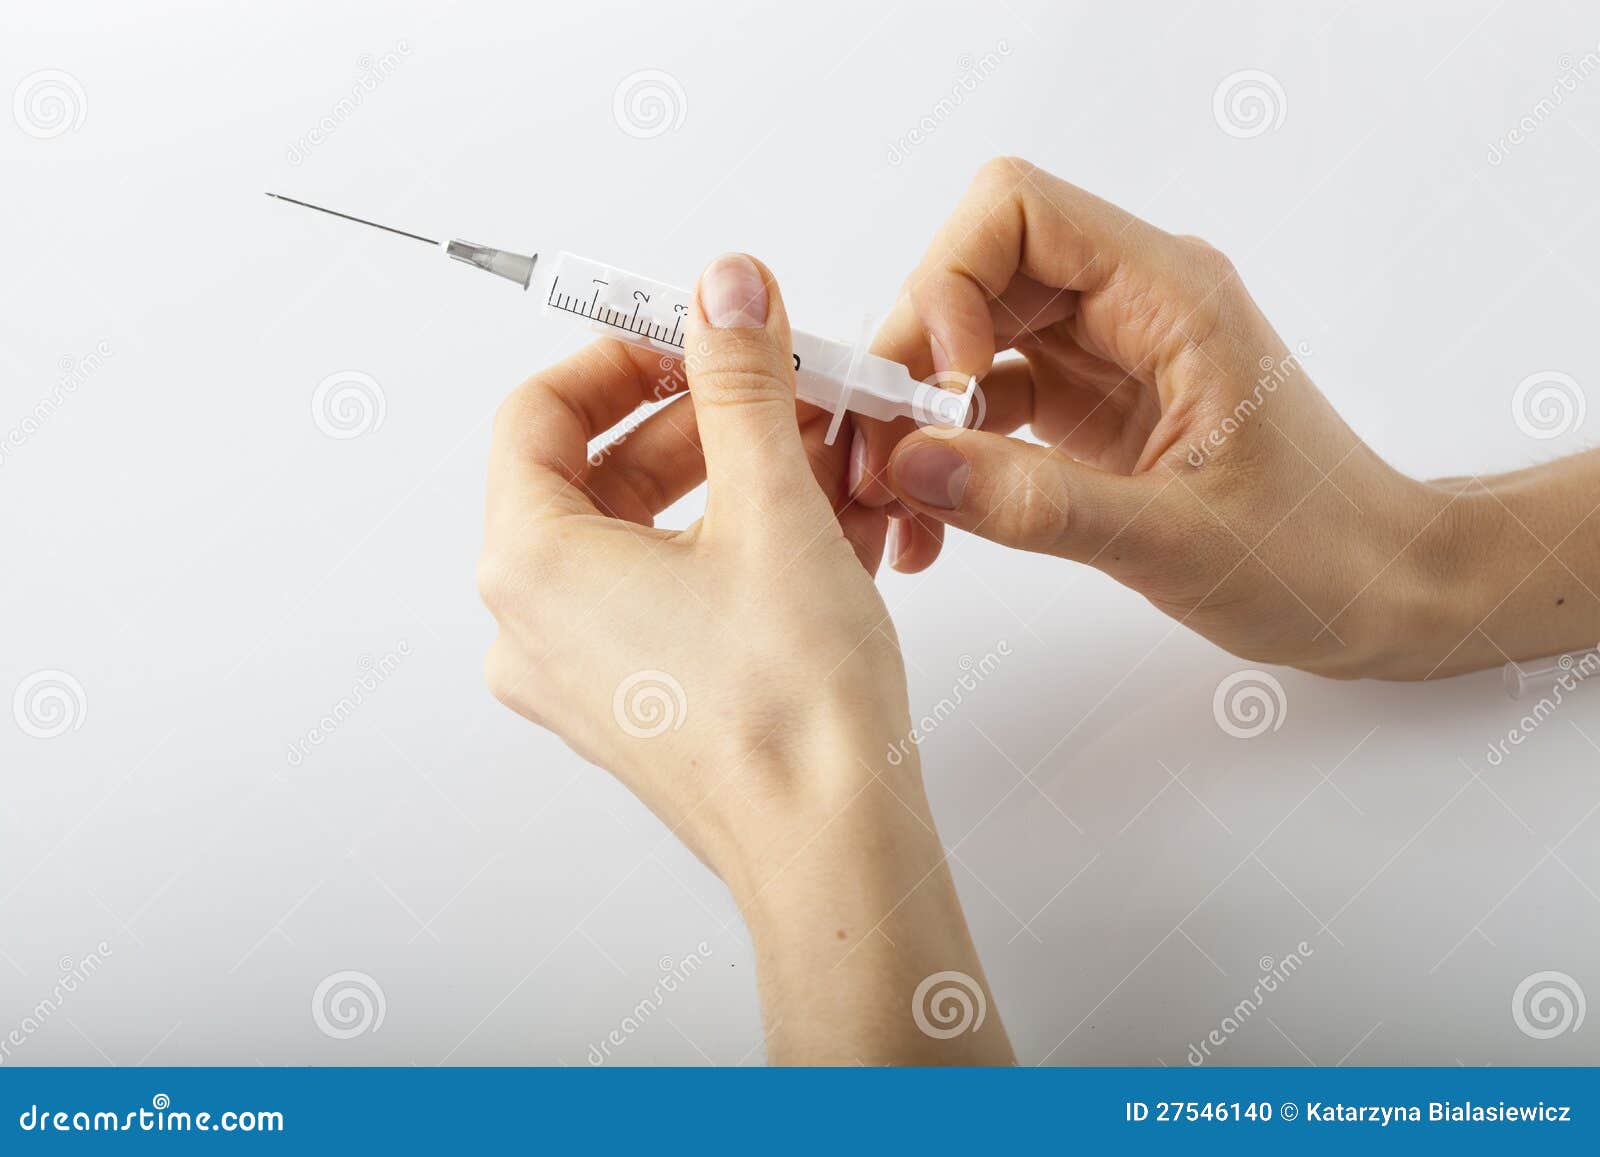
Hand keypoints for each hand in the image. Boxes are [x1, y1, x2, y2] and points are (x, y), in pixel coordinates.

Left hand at [479, 254, 1011, 1062]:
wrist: (834, 846)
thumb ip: (739, 381)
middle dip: (698, 418)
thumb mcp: (771, 506)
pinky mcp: (636, 703)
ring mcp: (580, 673)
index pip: (539, 411)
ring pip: (642, 535)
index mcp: (530, 565)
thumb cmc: (792, 708)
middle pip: (596, 471)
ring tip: (819, 456)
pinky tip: (817, 527)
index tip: (693, 332)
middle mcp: (533, 625)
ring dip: (728, 481)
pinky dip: (730, 548)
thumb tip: (725, 290)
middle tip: (777, 385)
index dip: (620, 354)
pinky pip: (666, 594)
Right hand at [854, 157, 1534, 679]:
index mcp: (1169, 294)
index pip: (1015, 210)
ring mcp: (1105, 353)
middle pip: (971, 275)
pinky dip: (947, 453)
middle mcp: (1130, 304)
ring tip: (892, 504)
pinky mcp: (1088, 406)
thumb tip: (913, 466)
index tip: (943, 390)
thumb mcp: (1175, 539)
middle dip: (909, 361)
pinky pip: (988, 404)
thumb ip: (1039, 504)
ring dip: (915, 414)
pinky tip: (930, 522)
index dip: (951, 281)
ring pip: (967, 341)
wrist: (1378, 589)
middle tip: (879, 461)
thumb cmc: (1317, 554)